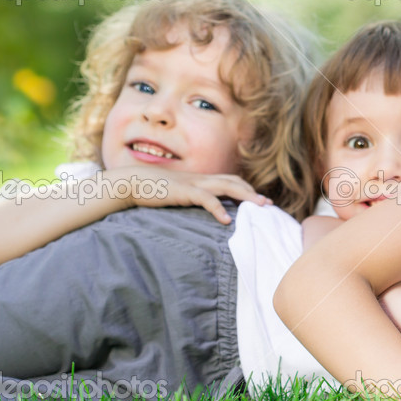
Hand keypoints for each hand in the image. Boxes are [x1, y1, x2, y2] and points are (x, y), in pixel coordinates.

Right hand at [105, 167, 270, 223]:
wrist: (133, 183)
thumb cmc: (154, 191)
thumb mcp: (178, 195)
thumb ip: (192, 200)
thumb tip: (204, 212)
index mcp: (201, 180)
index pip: (230, 180)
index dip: (246, 189)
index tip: (260, 200)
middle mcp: (201, 179)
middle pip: (234, 182)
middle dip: (252, 192)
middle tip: (268, 204)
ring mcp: (194, 184)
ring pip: (227, 187)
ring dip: (245, 196)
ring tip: (259, 208)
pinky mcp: (185, 192)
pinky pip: (206, 199)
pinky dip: (219, 209)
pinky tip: (227, 221)